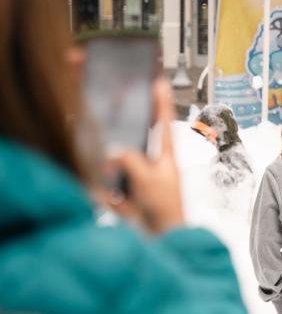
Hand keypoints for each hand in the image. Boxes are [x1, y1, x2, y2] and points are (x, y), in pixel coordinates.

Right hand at [99, 80, 184, 234]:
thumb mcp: (150, 181)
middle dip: (124, 102)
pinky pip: (107, 159)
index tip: (157, 79)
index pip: (163, 120)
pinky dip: (97, 149)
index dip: (160, 99)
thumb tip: (113, 151)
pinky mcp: (120, 177)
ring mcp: (133, 166)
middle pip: (136, 123)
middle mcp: (148, 156)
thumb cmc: (164, 210)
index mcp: (164, 154)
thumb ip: (132, 162)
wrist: (158, 234)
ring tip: (92, 99)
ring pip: (119, 139)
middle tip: (114, 83)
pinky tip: (84, 133)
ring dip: (107, 123)